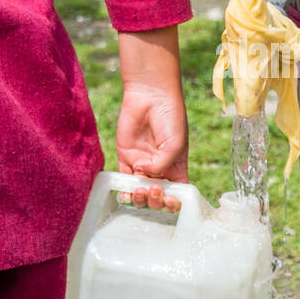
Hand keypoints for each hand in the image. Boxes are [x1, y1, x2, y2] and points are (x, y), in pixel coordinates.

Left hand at [116, 82, 188, 211]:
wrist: (151, 96)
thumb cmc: (170, 118)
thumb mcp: (174, 145)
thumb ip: (161, 165)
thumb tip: (141, 173)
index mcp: (176, 167)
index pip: (176, 193)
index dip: (173, 202)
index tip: (170, 199)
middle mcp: (159, 168)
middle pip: (157, 196)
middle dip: (155, 200)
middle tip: (154, 188)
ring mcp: (142, 164)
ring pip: (140, 192)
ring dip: (140, 197)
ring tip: (141, 189)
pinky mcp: (126, 157)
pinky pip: (123, 179)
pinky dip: (125, 189)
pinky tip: (128, 191)